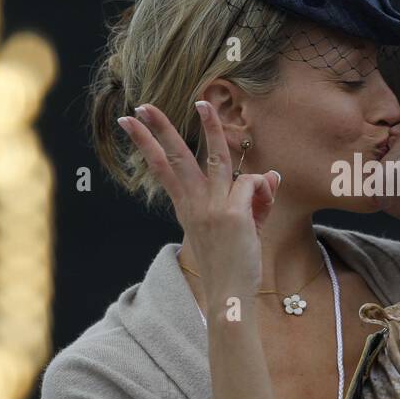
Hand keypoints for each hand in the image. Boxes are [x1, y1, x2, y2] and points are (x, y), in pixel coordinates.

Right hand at [118, 101, 279, 307]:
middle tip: (142, 106)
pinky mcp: (232, 213)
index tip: (130, 123)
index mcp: (188, 207)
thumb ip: (254, 199)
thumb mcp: (243, 227)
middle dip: (159, 129)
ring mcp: (212, 207)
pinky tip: (261, 212)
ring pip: (215, 157)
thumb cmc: (234, 263)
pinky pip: (253, 184)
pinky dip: (264, 193)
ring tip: (202, 102)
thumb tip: (269, 174)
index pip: (164, 169)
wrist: (230, 295)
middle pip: (175, 157)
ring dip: (211, 127)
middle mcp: (195, 204)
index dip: (147, 145)